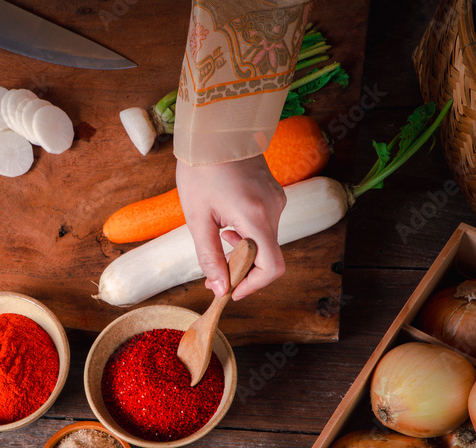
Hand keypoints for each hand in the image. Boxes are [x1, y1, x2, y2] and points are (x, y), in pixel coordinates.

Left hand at [176, 155, 286, 299]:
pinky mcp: (274, 194)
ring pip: (265, 240)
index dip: (253, 285)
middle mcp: (274, 209)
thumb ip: (210, 255)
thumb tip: (220, 287)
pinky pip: (264, 224)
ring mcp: (277, 200)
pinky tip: (227, 220)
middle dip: (240, 268)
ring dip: (242, 249)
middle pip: (266, 256)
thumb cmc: (201, 169)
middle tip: (212, 270)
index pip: (272, 267)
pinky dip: (248, 233)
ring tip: (218, 234)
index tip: (231, 290)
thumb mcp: (198, 217)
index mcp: (256, 216)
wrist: (214, 129)